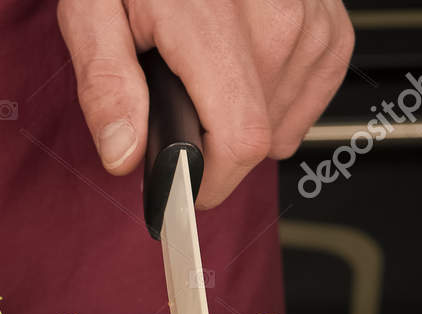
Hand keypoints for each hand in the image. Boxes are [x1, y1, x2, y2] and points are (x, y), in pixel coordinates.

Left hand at [58, 0, 353, 207]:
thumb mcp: (92, 12)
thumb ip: (106, 85)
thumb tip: (124, 154)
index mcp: (212, 21)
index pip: (239, 138)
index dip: (209, 182)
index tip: (182, 188)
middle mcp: (276, 16)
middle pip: (259, 137)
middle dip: (212, 146)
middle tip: (174, 103)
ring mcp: (309, 14)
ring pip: (285, 119)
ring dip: (244, 119)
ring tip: (205, 76)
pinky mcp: (329, 17)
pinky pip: (316, 89)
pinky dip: (282, 98)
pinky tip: (247, 78)